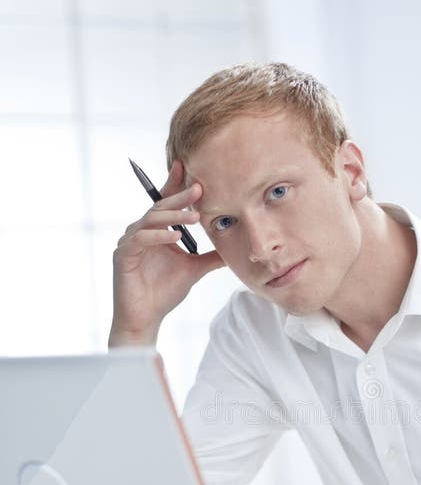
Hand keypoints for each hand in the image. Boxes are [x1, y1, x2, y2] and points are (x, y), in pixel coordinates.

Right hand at [109, 159, 224, 346]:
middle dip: (180, 196)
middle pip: (160, 207)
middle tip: (199, 187)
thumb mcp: (194, 269)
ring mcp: (130, 241)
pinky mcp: (123, 255)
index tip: (189, 167)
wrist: (146, 317)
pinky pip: (141, 239)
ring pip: (151, 220)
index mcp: (156, 231)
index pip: (166, 203)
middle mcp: (140, 231)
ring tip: (194, 217)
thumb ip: (211, 257)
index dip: (175, 184)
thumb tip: (233, 248)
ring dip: (173, 216)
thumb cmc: (164, 292)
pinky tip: (175, 236)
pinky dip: (158, 236)